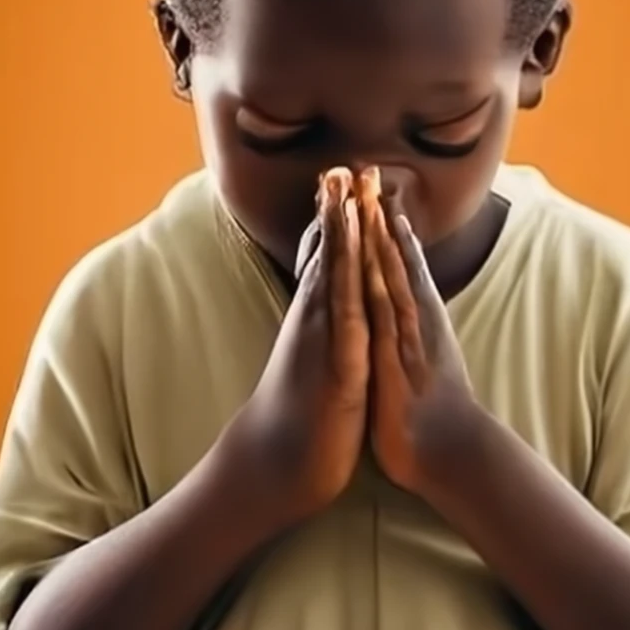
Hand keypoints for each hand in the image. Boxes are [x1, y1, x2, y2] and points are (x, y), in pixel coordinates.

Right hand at [238, 168, 369, 518]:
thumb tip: (324, 312)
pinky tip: (353, 243)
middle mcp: (315, 318)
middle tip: (342, 163)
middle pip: (326, 252)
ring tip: (343, 183)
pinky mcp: (336, 358)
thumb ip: (317, 334)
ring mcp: (323, 334)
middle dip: (335, 208)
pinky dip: (349, 269)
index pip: (324, 261)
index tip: (339, 183)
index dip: (331, 222)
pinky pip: (345, 304)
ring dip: (339, 224)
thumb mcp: (312, 365)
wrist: (276, 465)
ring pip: (333, 269)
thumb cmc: (298, 417)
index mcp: (316, 320)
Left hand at [359, 170, 477, 494]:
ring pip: (391, 269)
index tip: (367, 186)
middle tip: (366, 165)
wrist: (452, 449)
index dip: (381, 222)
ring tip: (366, 192)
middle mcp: (415, 313)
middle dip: (377, 209)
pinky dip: (379, 272)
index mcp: (414, 315)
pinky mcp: (400, 350)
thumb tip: (399, 310)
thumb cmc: (433, 407)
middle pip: (394, 253)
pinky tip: (372, 249)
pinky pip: (387, 304)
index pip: (397, 259)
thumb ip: (406, 330)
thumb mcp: (416, 358)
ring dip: (378, 230)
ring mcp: (409, 329)